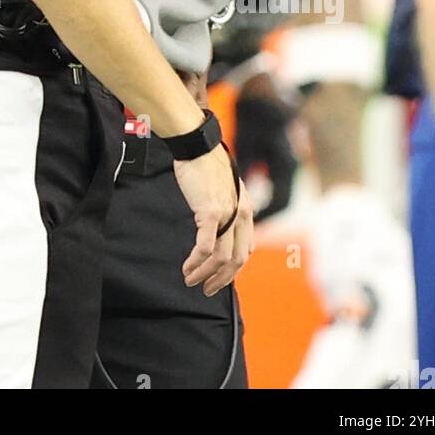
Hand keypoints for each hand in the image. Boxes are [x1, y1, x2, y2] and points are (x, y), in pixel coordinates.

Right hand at [174, 146, 253, 295]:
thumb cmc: (206, 164)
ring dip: (205, 273)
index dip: (232, 268)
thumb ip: (227, 207)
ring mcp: (227, 214)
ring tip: (190, 279)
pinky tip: (187, 266)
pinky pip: (206, 247)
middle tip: (206, 289)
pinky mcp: (210, 212)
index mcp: (247, 210)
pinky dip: (196, 261)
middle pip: (237, 260)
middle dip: (221, 279)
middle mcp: (242, 215)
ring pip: (221, 258)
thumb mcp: (225, 189)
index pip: (246, 249)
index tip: (218, 275)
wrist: (197, 146)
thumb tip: (218, 226)